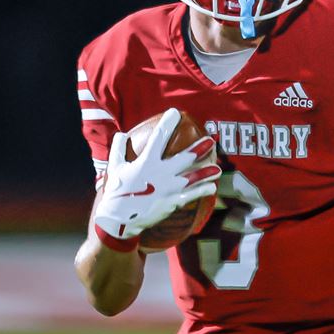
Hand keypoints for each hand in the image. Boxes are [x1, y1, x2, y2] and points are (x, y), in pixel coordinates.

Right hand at [94, 108, 221, 241]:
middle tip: (211, 140)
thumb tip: (121, 134)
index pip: (159, 137)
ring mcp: (169, 188)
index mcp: (146, 162)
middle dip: (200, 148)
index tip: (175, 113)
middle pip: (185, 157)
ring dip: (207, 172)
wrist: (119, 220)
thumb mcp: (114, 168)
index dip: (168, 123)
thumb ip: (118, 149)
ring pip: (194, 177)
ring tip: (218, 168)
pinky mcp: (173, 202)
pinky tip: (212, 187)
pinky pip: (192, 195)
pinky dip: (203, 191)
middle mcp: (161, 173)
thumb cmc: (116, 192)